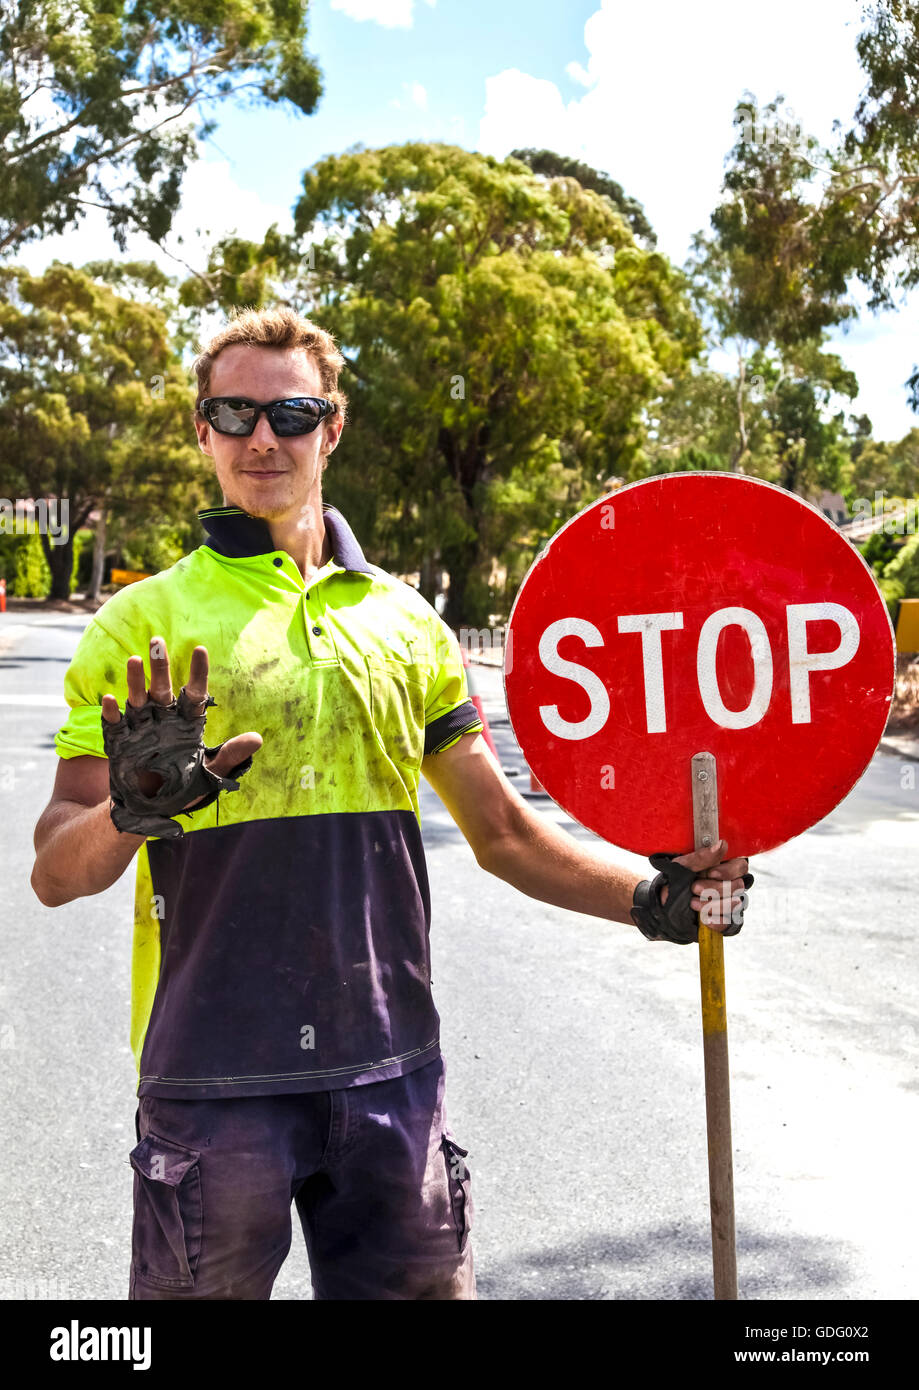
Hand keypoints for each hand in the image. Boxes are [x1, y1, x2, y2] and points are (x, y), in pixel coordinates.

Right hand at [101, 636, 262, 809]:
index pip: (194, 693)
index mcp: (187, 724)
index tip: (200, 650)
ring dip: (135, 681)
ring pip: (138, 700)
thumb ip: (230, 756)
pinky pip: (115, 725)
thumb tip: (257, 739)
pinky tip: (110, 699)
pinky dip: (112, 713)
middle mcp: (163, 720)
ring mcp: (140, 729)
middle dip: (160, 666)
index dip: (197, 673)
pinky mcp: (120, 743)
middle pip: (162, 688)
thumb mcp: (211, 774)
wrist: (153, 810)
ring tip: (134, 660)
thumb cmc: (186, 789)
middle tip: (158, 640)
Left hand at [660, 838, 749, 932]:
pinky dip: (715, 920)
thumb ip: (701, 857)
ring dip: (712, 904)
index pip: (740, 866)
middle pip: (738, 886)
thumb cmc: (675, 880)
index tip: (711, 873)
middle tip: (694, 888)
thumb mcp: (681, 866)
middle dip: (715, 889)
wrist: (662, 904)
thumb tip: (722, 845)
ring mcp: (730, 902)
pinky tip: (703, 917)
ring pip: (735, 904)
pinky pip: (728, 922)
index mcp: (724, 866)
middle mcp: (731, 884)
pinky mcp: (725, 920)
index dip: (728, 871)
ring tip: (692, 903)